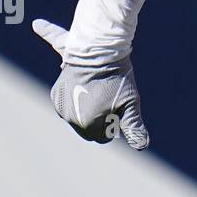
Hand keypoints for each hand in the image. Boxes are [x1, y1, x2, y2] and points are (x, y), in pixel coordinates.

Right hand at [33, 18, 148, 149]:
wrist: (97, 50)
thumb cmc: (117, 78)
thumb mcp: (130, 103)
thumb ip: (133, 127)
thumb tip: (142, 146)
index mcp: (87, 124)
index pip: (103, 137)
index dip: (113, 123)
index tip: (116, 106)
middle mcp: (69, 118)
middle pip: (88, 130)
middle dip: (99, 120)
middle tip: (108, 98)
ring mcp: (60, 105)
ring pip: (78, 118)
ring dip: (87, 110)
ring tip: (97, 90)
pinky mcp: (55, 94)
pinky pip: (69, 106)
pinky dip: (77, 101)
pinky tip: (85, 87)